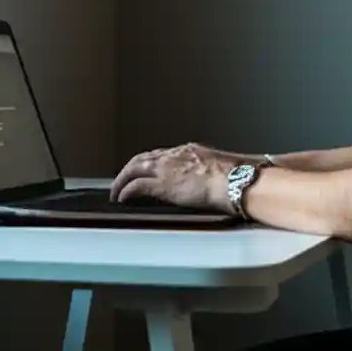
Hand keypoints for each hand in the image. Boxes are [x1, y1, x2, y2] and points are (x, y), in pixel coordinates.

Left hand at [109, 143, 235, 212]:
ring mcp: (166, 169)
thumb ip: (209, 173)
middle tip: (122, 180)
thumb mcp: (219, 169)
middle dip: (131, 169)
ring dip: (122, 180)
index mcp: (188, 151)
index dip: (150, 163)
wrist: (234, 181)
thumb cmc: (235, 177)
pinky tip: (121, 199)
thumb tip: (214, 181)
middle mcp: (174, 156)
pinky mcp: (162, 185)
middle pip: (143, 158)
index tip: (145, 171)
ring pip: (134, 168)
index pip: (162, 155)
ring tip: (116, 192)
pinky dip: (126, 191)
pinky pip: (136, 186)